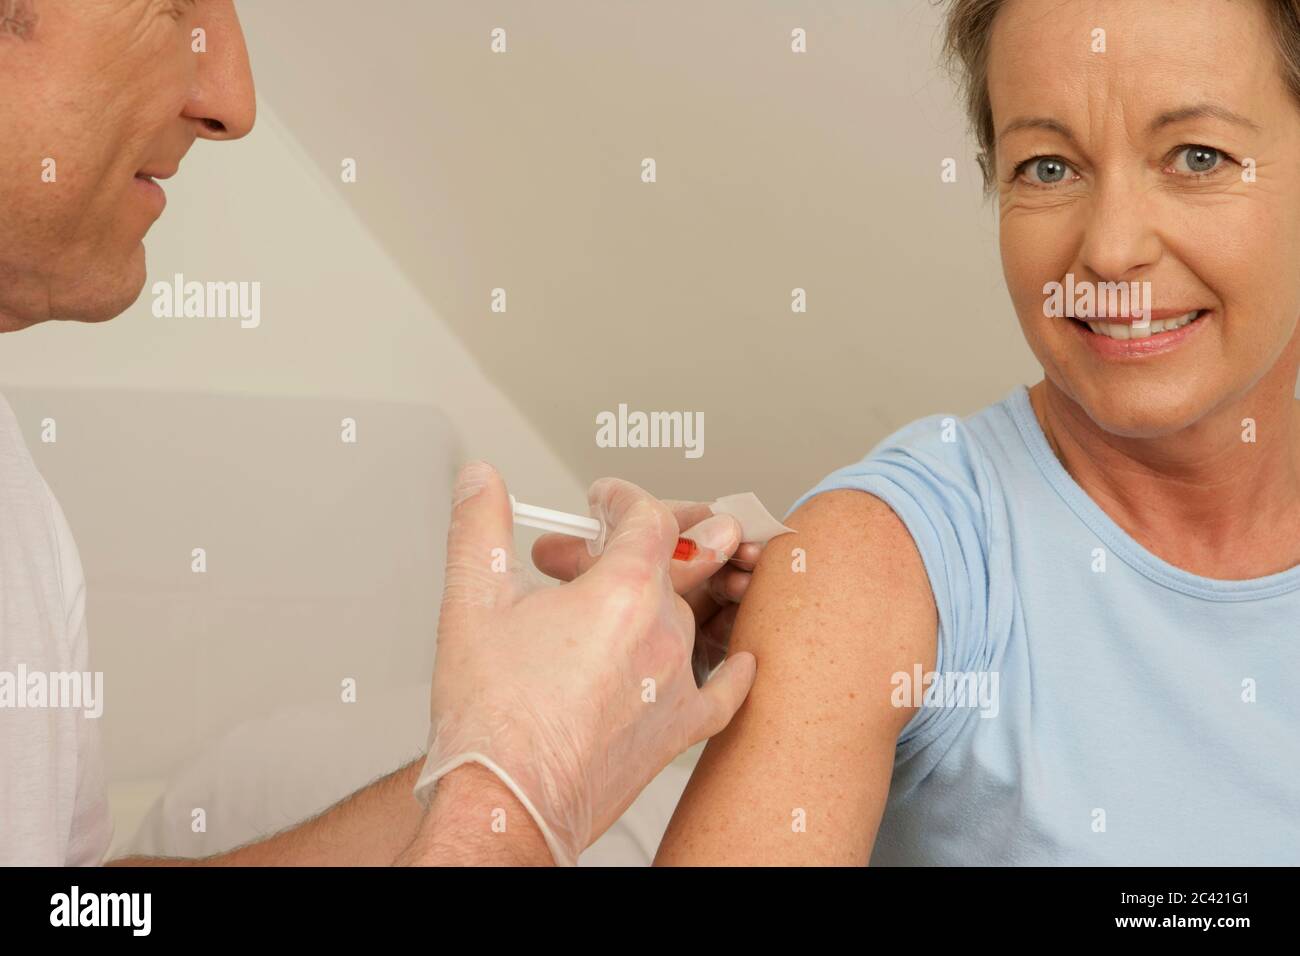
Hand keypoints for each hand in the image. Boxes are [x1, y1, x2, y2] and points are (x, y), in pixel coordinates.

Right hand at [414, 462, 757, 865]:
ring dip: (650, 601)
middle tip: (581, 555)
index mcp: (620, 593)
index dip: (623, 500)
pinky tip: (735, 659)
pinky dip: (730, 668)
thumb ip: (481, 528)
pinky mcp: (680, 730)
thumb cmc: (491, 718)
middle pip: (666, 564)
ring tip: (602, 607)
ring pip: (683, 617)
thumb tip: (481, 480)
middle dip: (621, 550)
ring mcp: (678, 683)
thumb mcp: (472, 602)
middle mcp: (661, 633)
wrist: (507, 802)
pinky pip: (725, 689)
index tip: (602, 502)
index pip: (648, 518)